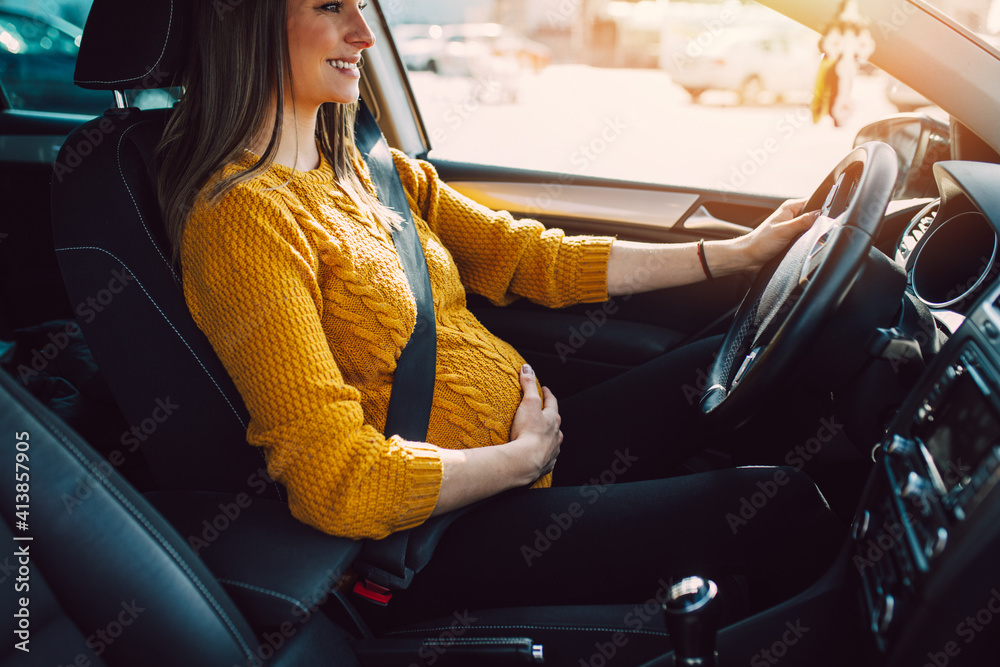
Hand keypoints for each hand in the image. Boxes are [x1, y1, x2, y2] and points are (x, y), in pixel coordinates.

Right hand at [508, 364, 561, 482]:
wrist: (525, 461)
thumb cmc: (527, 432)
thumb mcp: (528, 403)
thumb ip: (528, 385)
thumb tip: (527, 367)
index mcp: (552, 419)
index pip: (552, 403)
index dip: (547, 395)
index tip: (544, 390)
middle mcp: (556, 435)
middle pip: (555, 423)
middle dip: (550, 417)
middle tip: (543, 412)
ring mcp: (552, 450)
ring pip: (553, 441)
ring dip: (549, 436)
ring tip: (542, 435)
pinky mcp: (546, 464)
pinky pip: (547, 457)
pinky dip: (544, 454)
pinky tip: (539, 455)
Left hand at [736, 199, 820, 272]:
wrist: (749, 257)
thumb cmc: (760, 242)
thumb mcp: (784, 231)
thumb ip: (802, 222)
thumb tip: (819, 214)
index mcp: (790, 207)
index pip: (813, 201)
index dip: (822, 207)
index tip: (826, 217)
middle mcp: (791, 215)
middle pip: (813, 215)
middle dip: (816, 223)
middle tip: (813, 231)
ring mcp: (791, 226)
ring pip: (810, 227)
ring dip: (810, 233)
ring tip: (804, 239)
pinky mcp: (790, 237)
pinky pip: (804, 236)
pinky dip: (805, 240)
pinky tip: (803, 245)